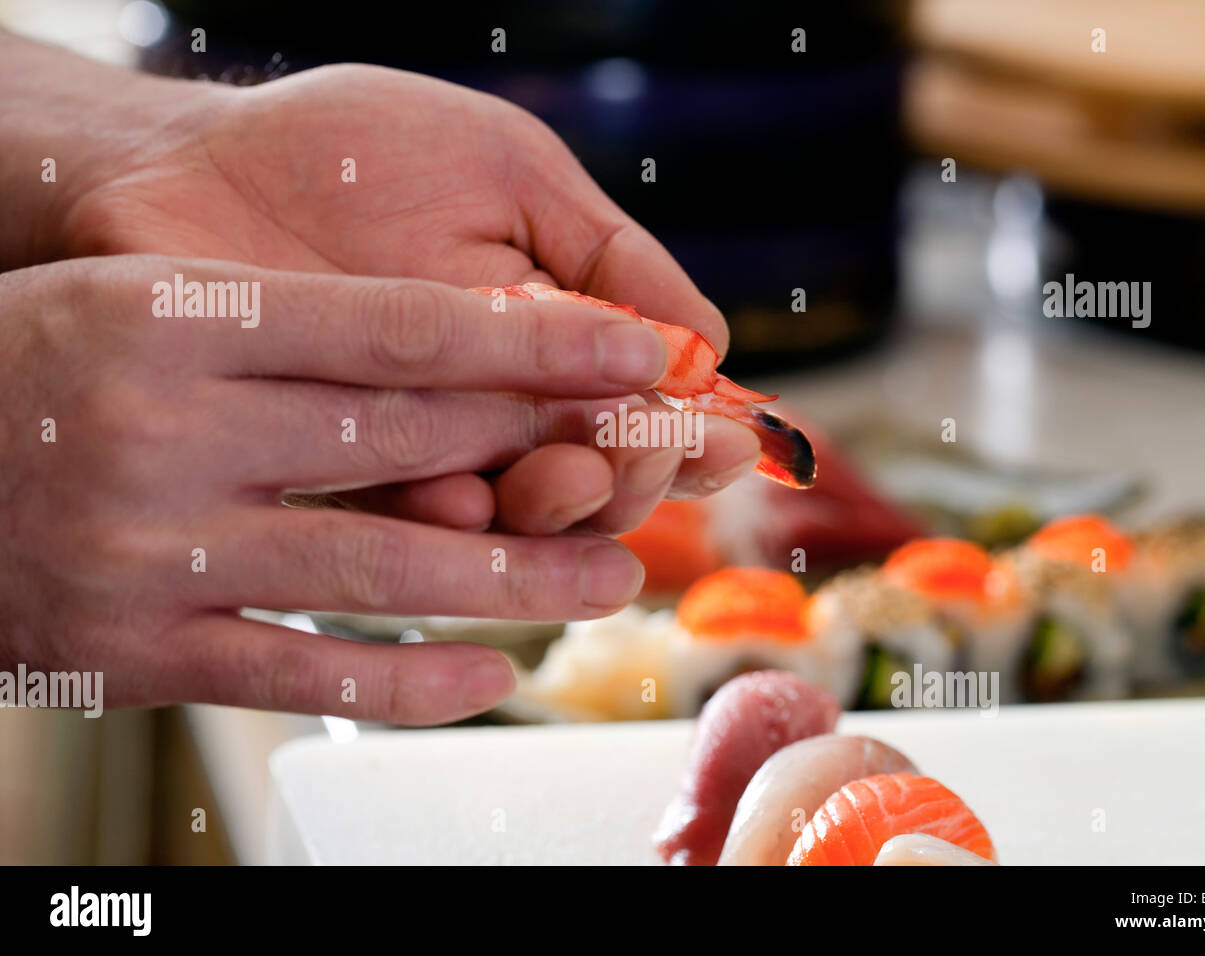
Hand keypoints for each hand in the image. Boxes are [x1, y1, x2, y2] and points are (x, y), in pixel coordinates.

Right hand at [0, 254, 674, 722]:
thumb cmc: (37, 370)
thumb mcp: (144, 302)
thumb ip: (289, 327)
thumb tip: (460, 349)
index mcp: (171, 317)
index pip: (397, 327)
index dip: (536, 339)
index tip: (636, 346)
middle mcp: (167, 430)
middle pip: (407, 440)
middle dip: (548, 449)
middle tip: (649, 461)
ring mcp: (153, 552)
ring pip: (378, 566)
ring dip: (513, 577)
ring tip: (605, 578)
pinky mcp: (140, 651)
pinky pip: (304, 673)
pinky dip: (409, 679)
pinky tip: (489, 674)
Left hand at [43, 58, 761, 525]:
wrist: (188, 167)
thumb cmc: (351, 151)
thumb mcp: (510, 173)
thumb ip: (610, 257)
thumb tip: (705, 349)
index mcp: (553, 340)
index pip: (649, 414)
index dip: (689, 441)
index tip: (714, 444)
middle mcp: (498, 406)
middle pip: (599, 485)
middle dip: (623, 484)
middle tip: (609, 459)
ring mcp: (423, 446)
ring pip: (519, 524)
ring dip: (552, 515)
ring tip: (548, 481)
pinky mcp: (343, 478)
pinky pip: (412, 526)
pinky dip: (448, 521)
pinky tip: (455, 500)